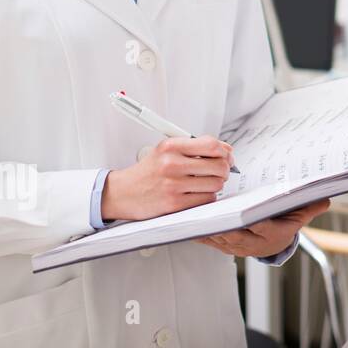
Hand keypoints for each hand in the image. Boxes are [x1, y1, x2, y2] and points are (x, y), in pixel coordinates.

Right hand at [102, 136, 235, 221]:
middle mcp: (172, 164)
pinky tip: (198, 193)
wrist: (121, 193)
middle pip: (219, 165)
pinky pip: (206, 199)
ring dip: (216, 184)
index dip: (225, 151)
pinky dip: (207, 197)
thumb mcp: (164, 151)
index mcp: (171, 146)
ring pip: (216, 184)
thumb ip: (193, 147)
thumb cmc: (147, 172)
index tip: (227, 156)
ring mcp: (173, 185)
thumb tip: (225, 150)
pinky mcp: (174, 203)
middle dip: (224, 169)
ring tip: (205, 183)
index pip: (212, 144)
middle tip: (220, 172)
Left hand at [196, 198, 330, 257]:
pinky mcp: (224, 246)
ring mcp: (235, 247)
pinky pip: (210, 240)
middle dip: (224, 225)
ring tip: (198, 216)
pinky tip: (190, 223)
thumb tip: (325, 199)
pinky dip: (200, 232)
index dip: (252, 222)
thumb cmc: (284, 227)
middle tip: (213, 215)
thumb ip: (309, 208)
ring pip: (219, 238)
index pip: (260, 227)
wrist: (274, 246)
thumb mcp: (298, 217)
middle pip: (235, 234)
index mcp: (270, 235)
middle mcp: (251, 244)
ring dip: (208, 228)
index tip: (245, 215)